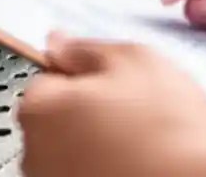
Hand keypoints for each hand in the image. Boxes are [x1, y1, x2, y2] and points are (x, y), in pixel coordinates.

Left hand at [17, 33, 205, 176]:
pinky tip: (137, 167)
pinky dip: (105, 169)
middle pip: (56, 119)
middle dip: (86, 113)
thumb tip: (58, 43)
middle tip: (134, 114)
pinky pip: (88, 173)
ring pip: (72, 152)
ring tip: (141, 146)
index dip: (86, 78)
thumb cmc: (169, 131)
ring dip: (96, 146)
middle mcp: (36, 153)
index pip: (48, 79)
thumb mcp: (134, 61)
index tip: (115, 86)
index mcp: (40, 109)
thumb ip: (86, 49)